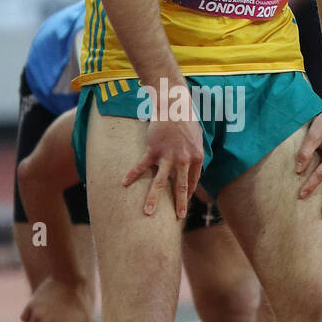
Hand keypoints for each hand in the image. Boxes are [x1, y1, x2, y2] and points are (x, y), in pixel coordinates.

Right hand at [122, 83, 203, 217]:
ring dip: (153, 199)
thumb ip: (193, 152)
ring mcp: (167, 156)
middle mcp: (184, 160)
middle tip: (178, 217)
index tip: (183, 202)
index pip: (193, 181)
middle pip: (181, 187)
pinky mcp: (153, 150)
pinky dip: (132, 174)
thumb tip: (191, 163)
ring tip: (147, 213)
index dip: (187, 193)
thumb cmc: (186, 119)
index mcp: (197, 157)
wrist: (174, 104)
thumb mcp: (196, 137)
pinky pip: (141, 166)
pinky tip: (124, 183)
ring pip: (160, 182)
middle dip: (178, 204)